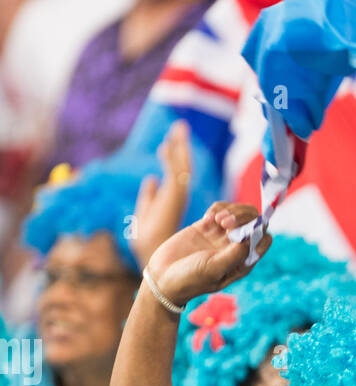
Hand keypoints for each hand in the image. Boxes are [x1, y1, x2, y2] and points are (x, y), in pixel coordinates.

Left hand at [131, 120, 192, 269]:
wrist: (154, 258)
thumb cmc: (148, 245)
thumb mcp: (143, 216)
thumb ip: (147, 197)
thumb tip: (150, 179)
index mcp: (171, 201)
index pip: (174, 175)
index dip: (171, 158)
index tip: (165, 145)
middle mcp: (178, 197)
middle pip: (180, 166)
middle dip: (179, 146)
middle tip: (180, 127)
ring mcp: (178, 195)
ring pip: (181, 165)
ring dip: (180, 145)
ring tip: (179, 127)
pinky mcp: (176, 194)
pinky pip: (175, 169)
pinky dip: (173, 155)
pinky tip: (167, 143)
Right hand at [146, 202, 271, 307]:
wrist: (162, 277)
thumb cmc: (190, 279)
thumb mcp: (214, 269)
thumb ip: (235, 255)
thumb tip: (252, 237)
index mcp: (243, 263)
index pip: (263, 240)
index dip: (258, 231)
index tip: (242, 232)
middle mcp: (235, 248)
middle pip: (253, 222)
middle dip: (243, 217)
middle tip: (225, 222)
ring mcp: (221, 236)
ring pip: (239, 213)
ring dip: (231, 210)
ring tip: (216, 219)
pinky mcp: (207, 226)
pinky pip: (221, 209)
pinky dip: (218, 208)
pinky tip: (208, 218)